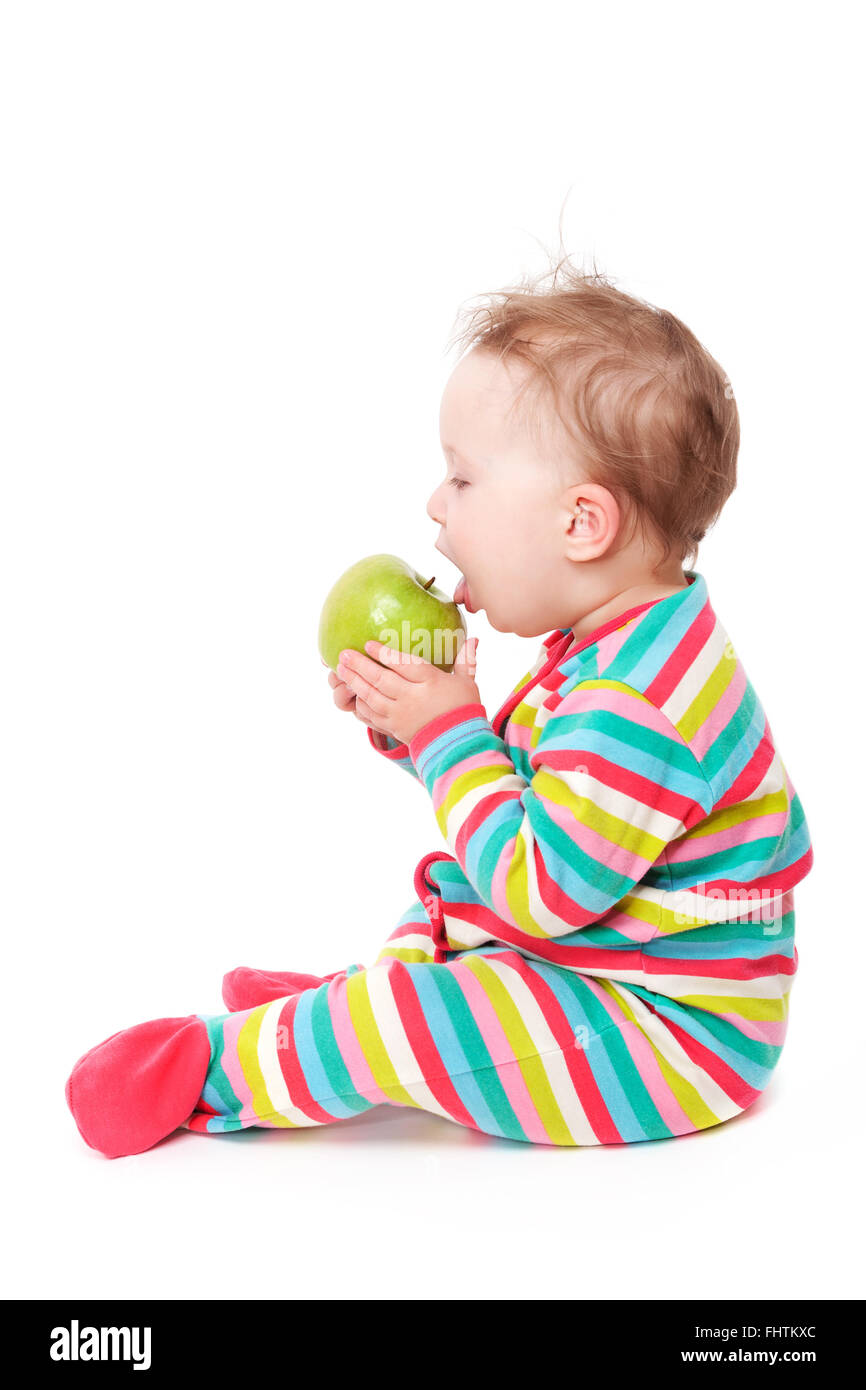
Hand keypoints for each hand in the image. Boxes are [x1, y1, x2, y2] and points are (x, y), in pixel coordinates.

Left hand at [335, 636, 480, 746]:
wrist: (458, 745)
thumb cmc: (464, 709)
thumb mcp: (467, 683)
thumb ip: (465, 660)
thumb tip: (473, 638)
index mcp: (431, 683)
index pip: (404, 664)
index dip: (385, 654)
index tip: (369, 643)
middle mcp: (412, 699)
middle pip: (382, 679)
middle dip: (360, 665)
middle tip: (343, 654)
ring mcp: (401, 715)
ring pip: (372, 696)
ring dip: (354, 682)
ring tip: (340, 669)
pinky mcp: (394, 728)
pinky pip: (372, 715)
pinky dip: (360, 703)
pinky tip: (352, 693)